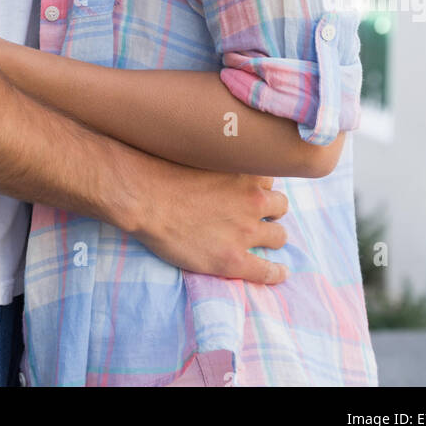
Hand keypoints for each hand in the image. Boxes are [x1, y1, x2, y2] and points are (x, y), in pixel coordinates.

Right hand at [131, 161, 288, 283]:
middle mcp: (252, 201)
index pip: (269, 178)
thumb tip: (220, 152)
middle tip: (255, 215)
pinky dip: (276, 273)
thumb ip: (219, 157)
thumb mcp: (200, 152)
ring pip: (279, 236)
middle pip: (280, 206)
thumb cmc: (163, 170)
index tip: (250, 190)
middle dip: (271, 210)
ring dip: (272, 236)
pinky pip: (266, 271)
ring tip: (264, 241)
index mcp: (246, 173)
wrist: (145, 198)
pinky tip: (280, 274)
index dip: (260, 186)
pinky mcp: (232, 259)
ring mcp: (245, 232)